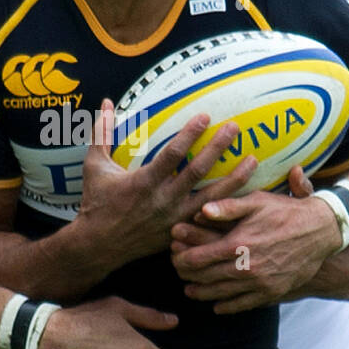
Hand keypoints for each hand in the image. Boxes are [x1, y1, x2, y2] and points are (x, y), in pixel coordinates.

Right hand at [73, 99, 257, 267]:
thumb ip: (102, 134)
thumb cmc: (96, 202)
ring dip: (234, 178)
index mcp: (144, 182)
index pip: (173, 153)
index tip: (206, 116)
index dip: (191, 133)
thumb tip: (106, 103)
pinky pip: (209, 218)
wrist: (98, 246)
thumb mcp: (95, 166)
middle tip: (235, 128)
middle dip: (218, 147)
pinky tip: (245, 194)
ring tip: (253, 160)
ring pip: (212, 197)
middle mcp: (163, 199)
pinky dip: (228, 206)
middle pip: (198, 171)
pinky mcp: (180, 231)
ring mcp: (175, 218)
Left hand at [169, 165, 342, 313]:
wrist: (321, 231)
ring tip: (190, 290)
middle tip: (178, 272)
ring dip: (201, 293)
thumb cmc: (286, 212)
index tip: (173, 256)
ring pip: (220, 295)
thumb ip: (227, 207)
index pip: (198, 259)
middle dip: (187, 276)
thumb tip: (201, 210)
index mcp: (238, 244)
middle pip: (205, 279)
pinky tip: (217, 305)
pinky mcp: (272, 293)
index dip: (181, 259)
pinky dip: (226, 307)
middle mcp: (247, 268)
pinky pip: (243, 305)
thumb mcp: (256, 201)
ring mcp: (260, 283)